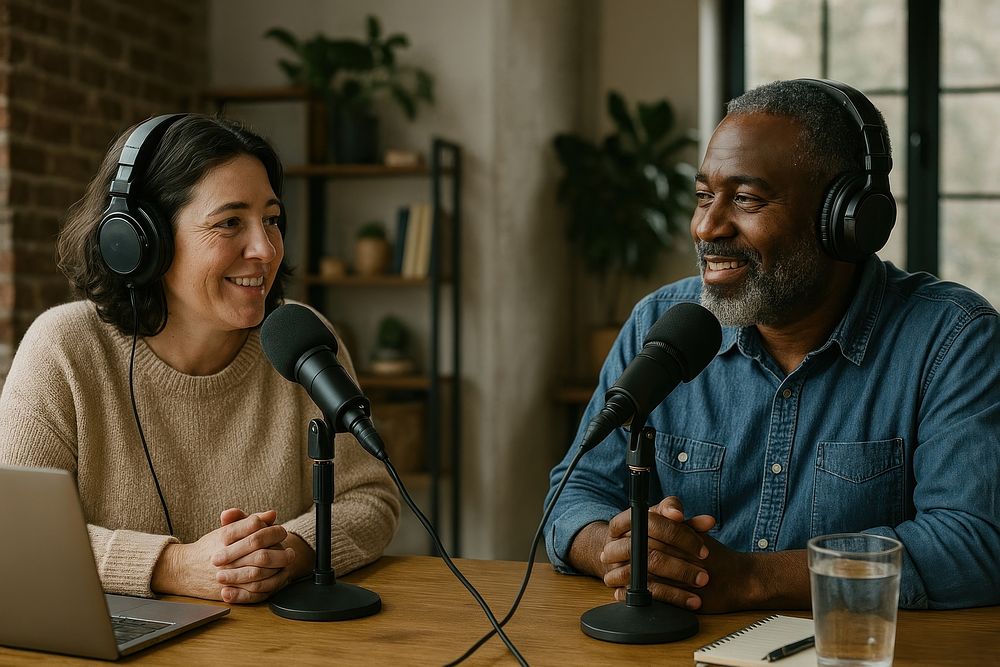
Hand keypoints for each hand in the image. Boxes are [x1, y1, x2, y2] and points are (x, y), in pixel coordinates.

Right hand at [152, 509, 292, 601]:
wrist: (184, 570)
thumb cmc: (210, 547)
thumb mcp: (227, 529)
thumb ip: (249, 520)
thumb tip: (271, 514)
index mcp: (225, 536)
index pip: (254, 529)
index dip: (272, 530)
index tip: (281, 531)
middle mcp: (225, 556)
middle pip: (259, 551)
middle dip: (279, 549)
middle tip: (290, 548)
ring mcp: (226, 575)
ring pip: (258, 572)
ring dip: (277, 566)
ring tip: (287, 561)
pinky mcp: (228, 590)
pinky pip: (252, 590)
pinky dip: (268, 584)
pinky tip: (277, 577)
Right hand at [600, 496, 717, 610]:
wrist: (622, 556)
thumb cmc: (650, 537)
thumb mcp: (664, 525)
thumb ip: (686, 523)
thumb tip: (708, 521)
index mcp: (625, 521)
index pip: (651, 522)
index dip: (678, 534)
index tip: (702, 547)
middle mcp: (615, 543)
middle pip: (647, 550)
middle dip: (680, 561)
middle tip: (705, 571)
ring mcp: (614, 566)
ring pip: (644, 573)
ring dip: (675, 582)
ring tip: (699, 586)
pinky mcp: (619, 588)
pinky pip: (645, 595)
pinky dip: (668, 597)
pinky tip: (687, 600)